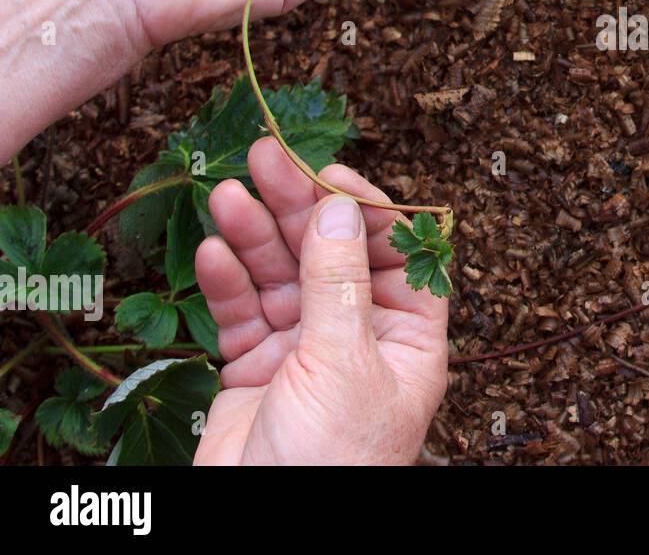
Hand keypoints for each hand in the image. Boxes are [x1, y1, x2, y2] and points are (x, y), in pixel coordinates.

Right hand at [193, 137, 447, 464]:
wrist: (260, 530)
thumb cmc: (333, 464)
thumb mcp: (343, 364)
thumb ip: (337, 283)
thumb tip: (342, 210)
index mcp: (407, 338)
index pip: (395, 254)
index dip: (366, 209)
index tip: (330, 172)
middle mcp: (359, 337)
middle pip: (332, 254)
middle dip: (299, 207)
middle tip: (265, 158)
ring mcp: (307, 351)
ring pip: (282, 276)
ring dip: (255, 234)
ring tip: (227, 195)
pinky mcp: (258, 368)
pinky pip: (243, 312)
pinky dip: (227, 282)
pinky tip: (213, 250)